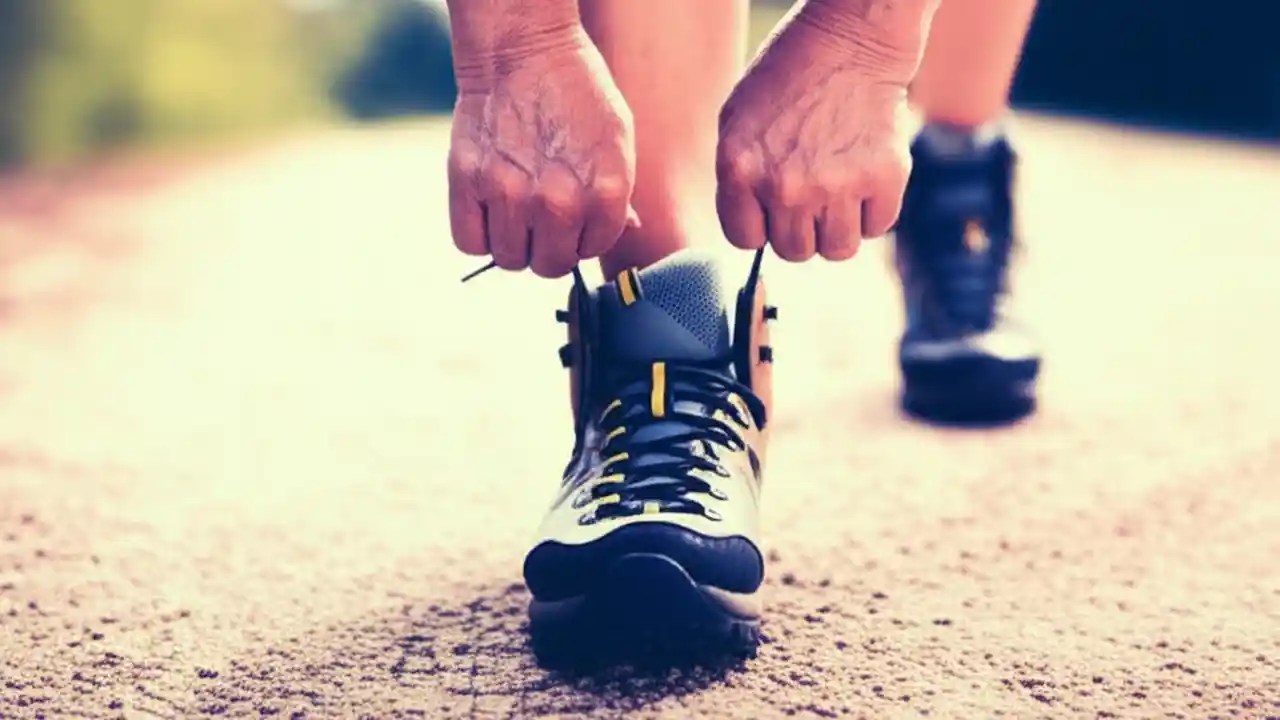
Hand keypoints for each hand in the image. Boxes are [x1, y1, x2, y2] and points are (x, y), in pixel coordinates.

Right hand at [448, 32, 636, 277]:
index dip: (582, 235)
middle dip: (547, 247)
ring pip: (509, 258)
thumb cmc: (575, 90)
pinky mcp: (469, 183)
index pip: (592, 250)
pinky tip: (489, 209)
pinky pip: (470, 242)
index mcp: (605, 192)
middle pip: (549, 265)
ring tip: (516, 209)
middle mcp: (559, 200)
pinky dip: (478, 233)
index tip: (573, 216)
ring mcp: (511, 194)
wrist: (521, 50)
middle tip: (542, 219)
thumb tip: (629, 229)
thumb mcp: (617, 137)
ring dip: (513, 242)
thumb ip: (621, 192)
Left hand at [716, 6, 930, 261]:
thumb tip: (754, 233)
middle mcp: (785, 186)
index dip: (762, 223)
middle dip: (801, 226)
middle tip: (811, 190)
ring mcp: (836, 186)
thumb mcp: (737, 121)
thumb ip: (737, 180)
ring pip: (837, 249)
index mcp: (740, 169)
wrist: (852, 40)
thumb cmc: (790, 78)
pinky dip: (873, 211)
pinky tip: (864, 175)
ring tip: (838, 190)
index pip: (746, 239)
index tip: (773, 202)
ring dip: (838, 227)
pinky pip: (875, 228)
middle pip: (793, 250)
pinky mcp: (883, 180)